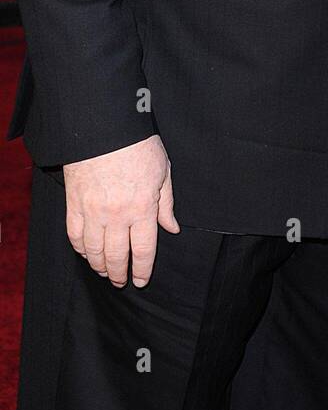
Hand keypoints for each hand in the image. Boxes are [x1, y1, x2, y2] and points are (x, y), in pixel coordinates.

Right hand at [63, 134, 179, 287]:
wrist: (104, 127)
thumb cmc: (138, 146)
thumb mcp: (163, 171)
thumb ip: (166, 204)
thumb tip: (171, 228)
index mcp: (142, 208)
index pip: (144, 250)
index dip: (143, 270)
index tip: (141, 280)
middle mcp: (117, 215)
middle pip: (117, 255)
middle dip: (119, 273)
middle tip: (121, 282)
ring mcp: (92, 211)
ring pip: (94, 250)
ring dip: (99, 265)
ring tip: (104, 272)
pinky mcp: (74, 203)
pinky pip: (74, 235)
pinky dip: (80, 248)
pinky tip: (86, 253)